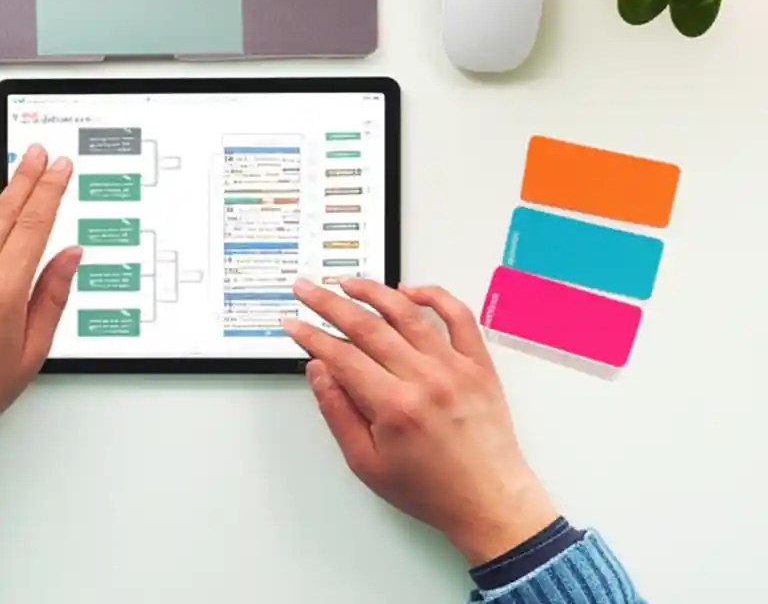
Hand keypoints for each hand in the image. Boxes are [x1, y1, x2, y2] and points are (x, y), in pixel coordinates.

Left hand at [0, 146, 80, 493]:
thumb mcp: (33, 349)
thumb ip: (52, 295)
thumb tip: (69, 255)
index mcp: (2, 293)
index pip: (33, 225)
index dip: (49, 191)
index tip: (59, 169)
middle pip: (4, 212)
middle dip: (25, 179)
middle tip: (37, 155)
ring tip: (11, 167)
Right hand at [284, 279, 557, 564]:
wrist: (490, 501)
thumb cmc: (430, 489)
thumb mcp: (366, 464)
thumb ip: (338, 412)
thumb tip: (319, 371)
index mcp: (394, 407)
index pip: (341, 356)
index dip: (311, 336)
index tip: (293, 324)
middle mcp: (425, 379)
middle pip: (367, 326)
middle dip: (329, 303)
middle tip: (307, 289)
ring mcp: (455, 368)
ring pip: (408, 313)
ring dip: (373, 291)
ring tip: (347, 282)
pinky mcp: (479, 364)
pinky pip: (458, 317)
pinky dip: (435, 296)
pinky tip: (410, 291)